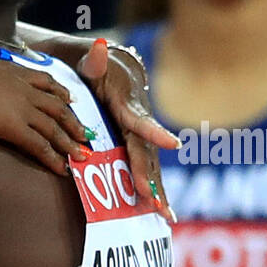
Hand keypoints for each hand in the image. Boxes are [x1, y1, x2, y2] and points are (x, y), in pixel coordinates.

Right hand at [0, 38, 90, 175]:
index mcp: (11, 71)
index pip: (44, 81)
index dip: (59, 91)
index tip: (70, 99)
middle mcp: (22, 89)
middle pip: (56, 106)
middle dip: (73, 121)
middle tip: (84, 134)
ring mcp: (21, 108)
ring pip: (54, 127)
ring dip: (69, 143)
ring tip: (80, 156)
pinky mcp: (14, 127)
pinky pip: (39, 145)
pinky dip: (52, 158)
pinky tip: (60, 169)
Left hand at [77, 39, 178, 220]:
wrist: (116, 71)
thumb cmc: (99, 68)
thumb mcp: (93, 62)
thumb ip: (95, 60)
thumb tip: (97, 50)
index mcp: (129, 104)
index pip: (141, 120)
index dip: (154, 133)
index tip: (172, 143)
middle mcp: (141, 124)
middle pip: (146, 153)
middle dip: (150, 177)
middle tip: (154, 200)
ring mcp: (142, 138)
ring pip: (151, 167)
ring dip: (158, 192)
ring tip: (165, 216)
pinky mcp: (139, 148)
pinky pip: (147, 172)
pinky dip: (155, 193)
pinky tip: (164, 215)